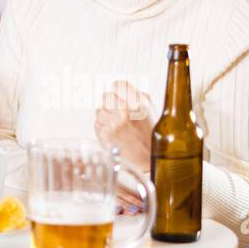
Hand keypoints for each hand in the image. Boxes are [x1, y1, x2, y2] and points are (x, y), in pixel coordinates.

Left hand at [95, 80, 154, 206]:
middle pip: (106, 96)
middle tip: (116, 113)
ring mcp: (114, 122)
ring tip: (116, 126)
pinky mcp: (104, 134)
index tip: (118, 95)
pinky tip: (113, 135)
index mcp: (139, 103)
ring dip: (105, 116)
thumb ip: (139, 98)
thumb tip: (128, 89)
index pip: (119, 84)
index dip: (117, 90)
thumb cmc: (151, 139)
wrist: (147, 163)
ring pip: (99, 109)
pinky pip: (97, 124)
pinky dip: (102, 128)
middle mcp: (126, 111)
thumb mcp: (152, 113)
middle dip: (110, 104)